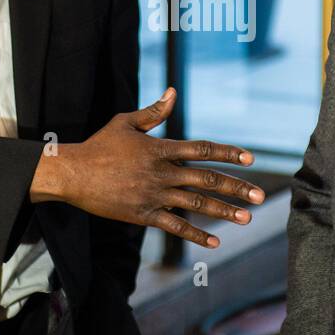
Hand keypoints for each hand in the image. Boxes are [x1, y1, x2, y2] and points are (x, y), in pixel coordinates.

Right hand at [28, 87, 264, 247]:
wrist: (72, 174)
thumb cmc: (99, 145)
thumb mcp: (126, 122)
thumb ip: (154, 111)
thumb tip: (173, 92)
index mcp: (160, 148)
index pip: (202, 149)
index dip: (228, 153)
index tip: (251, 158)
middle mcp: (161, 172)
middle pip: (206, 179)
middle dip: (236, 187)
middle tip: (261, 196)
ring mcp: (153, 195)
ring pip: (196, 204)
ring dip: (224, 211)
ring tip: (247, 219)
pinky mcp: (143, 215)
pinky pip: (174, 227)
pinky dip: (195, 235)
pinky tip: (215, 242)